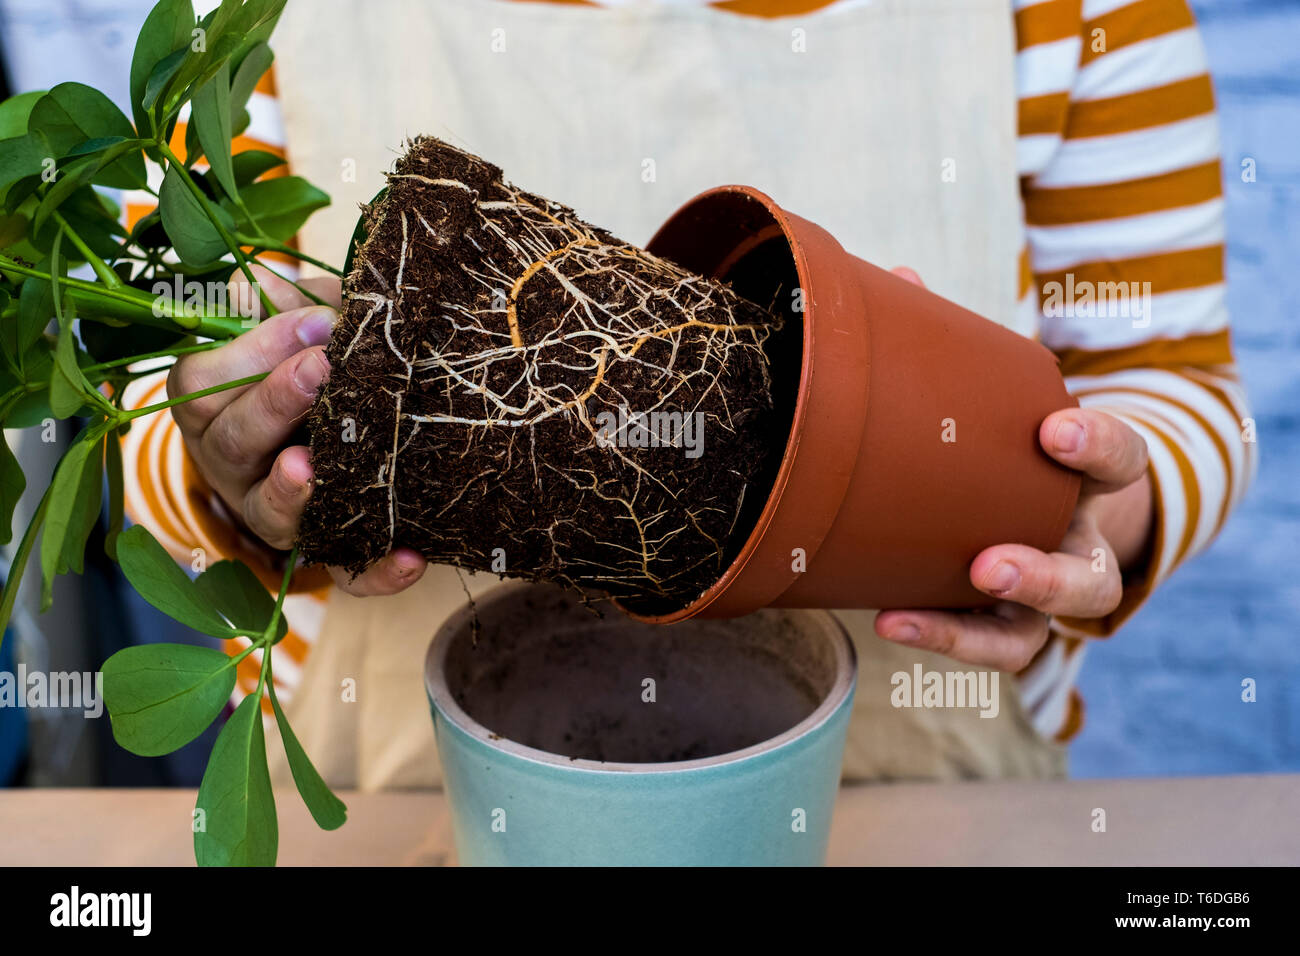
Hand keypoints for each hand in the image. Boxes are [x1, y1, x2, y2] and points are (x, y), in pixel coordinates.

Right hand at [167, 265, 427, 595]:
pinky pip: (347, 573)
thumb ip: (287, 305)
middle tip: (321, 368)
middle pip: (234, 440)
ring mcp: (277, 517)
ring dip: (292, 491)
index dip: (253, 351)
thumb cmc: (310, 368)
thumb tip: (275, 281)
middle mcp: (234, 468)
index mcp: (213, 408)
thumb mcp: (295, 329)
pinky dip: (377, 572)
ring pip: (271, 513)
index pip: (203, 383)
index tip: (316, 324)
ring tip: (313, 465)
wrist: (342, 435)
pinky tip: (411, 558)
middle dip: (275, 402)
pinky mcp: (328, 555)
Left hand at [873, 267, 1154, 670]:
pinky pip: (985, 646)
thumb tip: (901, 277)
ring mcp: (1038, 598)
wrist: (1023, 508)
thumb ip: (956, 352)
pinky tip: (888, 620)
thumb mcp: (996, 403)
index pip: (1120, 464)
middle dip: (1047, 574)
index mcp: (1082, 482)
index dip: (1096, 448)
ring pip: (1039, 634)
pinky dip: (943, 635)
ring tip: (922, 612)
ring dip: (984, 629)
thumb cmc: (1002, 446)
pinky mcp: (1000, 627)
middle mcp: (1074, 546)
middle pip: (1092, 581)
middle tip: (991, 562)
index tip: (1052, 430)